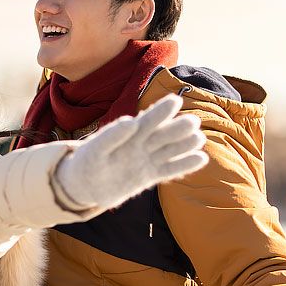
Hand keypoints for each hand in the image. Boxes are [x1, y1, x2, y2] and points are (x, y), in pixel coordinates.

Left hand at [52, 94, 206, 211]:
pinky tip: (201, 159)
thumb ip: (111, 136)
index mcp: (128, 132)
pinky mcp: (149, 176)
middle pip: (163, 134)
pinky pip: (169, 170)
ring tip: (198, 138)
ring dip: (185, 144)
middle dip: (178, 128)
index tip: (175, 100)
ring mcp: (146, 159)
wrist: (84, 185)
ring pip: (170, 150)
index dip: (161, 111)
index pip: (147, 119)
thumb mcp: (94, 149)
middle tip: (193, 122)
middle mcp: (141, 143)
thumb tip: (132, 121)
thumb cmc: (87, 162)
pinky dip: (184, 165)